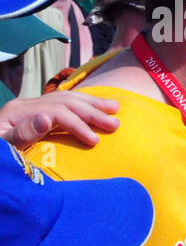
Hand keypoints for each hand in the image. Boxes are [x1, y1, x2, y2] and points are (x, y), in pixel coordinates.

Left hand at [0, 92, 119, 148]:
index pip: (56, 112)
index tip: (95, 142)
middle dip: (92, 112)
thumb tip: (46, 118)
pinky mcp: (34, 112)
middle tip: (115, 125)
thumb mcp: (1, 148)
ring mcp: (30, 107)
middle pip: (65, 101)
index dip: (78, 124)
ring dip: (92, 102)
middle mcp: (25, 105)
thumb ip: (21, 135)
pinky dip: (83, 102)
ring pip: (66, 97)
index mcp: (18, 112)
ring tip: (115, 108)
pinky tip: (95, 105)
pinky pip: (63, 101)